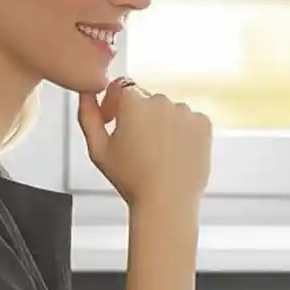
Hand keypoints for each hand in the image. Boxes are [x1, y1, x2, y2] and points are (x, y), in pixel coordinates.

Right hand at [77, 78, 211, 208]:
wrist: (167, 202)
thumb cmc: (132, 180)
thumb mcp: (98, 149)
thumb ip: (87, 115)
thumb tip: (85, 92)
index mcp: (133, 103)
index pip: (121, 87)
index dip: (114, 103)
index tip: (113, 120)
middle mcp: (161, 101)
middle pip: (146, 99)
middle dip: (140, 115)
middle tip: (138, 146)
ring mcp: (185, 111)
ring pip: (169, 110)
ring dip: (162, 123)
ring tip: (158, 154)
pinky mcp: (204, 123)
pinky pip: (190, 120)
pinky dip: (183, 132)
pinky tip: (174, 153)